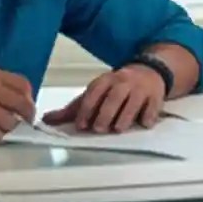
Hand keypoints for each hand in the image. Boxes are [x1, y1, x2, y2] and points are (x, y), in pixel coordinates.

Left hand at [41, 65, 165, 132]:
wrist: (148, 72)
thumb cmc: (117, 88)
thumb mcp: (96, 94)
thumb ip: (74, 109)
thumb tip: (46, 120)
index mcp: (106, 80)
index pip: (94, 92)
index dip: (87, 108)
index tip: (81, 125)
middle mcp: (123, 82)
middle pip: (114, 96)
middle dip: (105, 113)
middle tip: (99, 128)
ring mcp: (140, 88)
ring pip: (133, 101)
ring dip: (125, 116)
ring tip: (118, 129)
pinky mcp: (156, 96)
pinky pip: (153, 106)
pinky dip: (148, 116)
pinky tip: (144, 123)